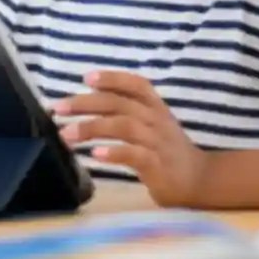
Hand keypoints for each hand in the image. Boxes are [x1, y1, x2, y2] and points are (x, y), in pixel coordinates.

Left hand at [53, 71, 210, 207]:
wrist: (200, 180)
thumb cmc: (167, 150)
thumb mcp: (152, 123)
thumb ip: (127, 111)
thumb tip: (88, 100)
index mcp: (155, 107)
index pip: (136, 84)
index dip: (112, 78)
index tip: (87, 78)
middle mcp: (156, 120)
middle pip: (119, 104)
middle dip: (86, 104)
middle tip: (58, 108)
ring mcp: (157, 142)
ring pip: (123, 126)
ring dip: (91, 128)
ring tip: (66, 134)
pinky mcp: (158, 165)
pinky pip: (134, 155)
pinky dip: (114, 153)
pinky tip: (95, 154)